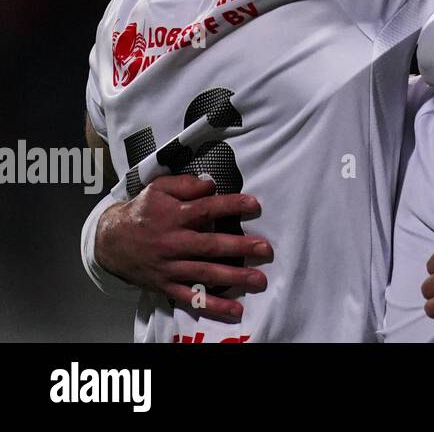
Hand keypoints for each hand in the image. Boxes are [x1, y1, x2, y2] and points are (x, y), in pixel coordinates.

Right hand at [96, 174, 270, 322]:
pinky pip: (191, 297)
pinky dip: (213, 304)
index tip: (255, 205)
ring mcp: (170, 267)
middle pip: (209, 245)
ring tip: (258, 279)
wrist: (110, 242)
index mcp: (173, 216)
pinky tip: (234, 309)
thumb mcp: (159, 188)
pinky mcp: (167, 285)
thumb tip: (212, 184)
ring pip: (204, 273)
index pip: (206, 209)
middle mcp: (172, 243)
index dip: (231, 205)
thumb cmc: (142, 211)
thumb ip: (186, 184)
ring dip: (233, 277)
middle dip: (239, 247)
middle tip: (265, 249)